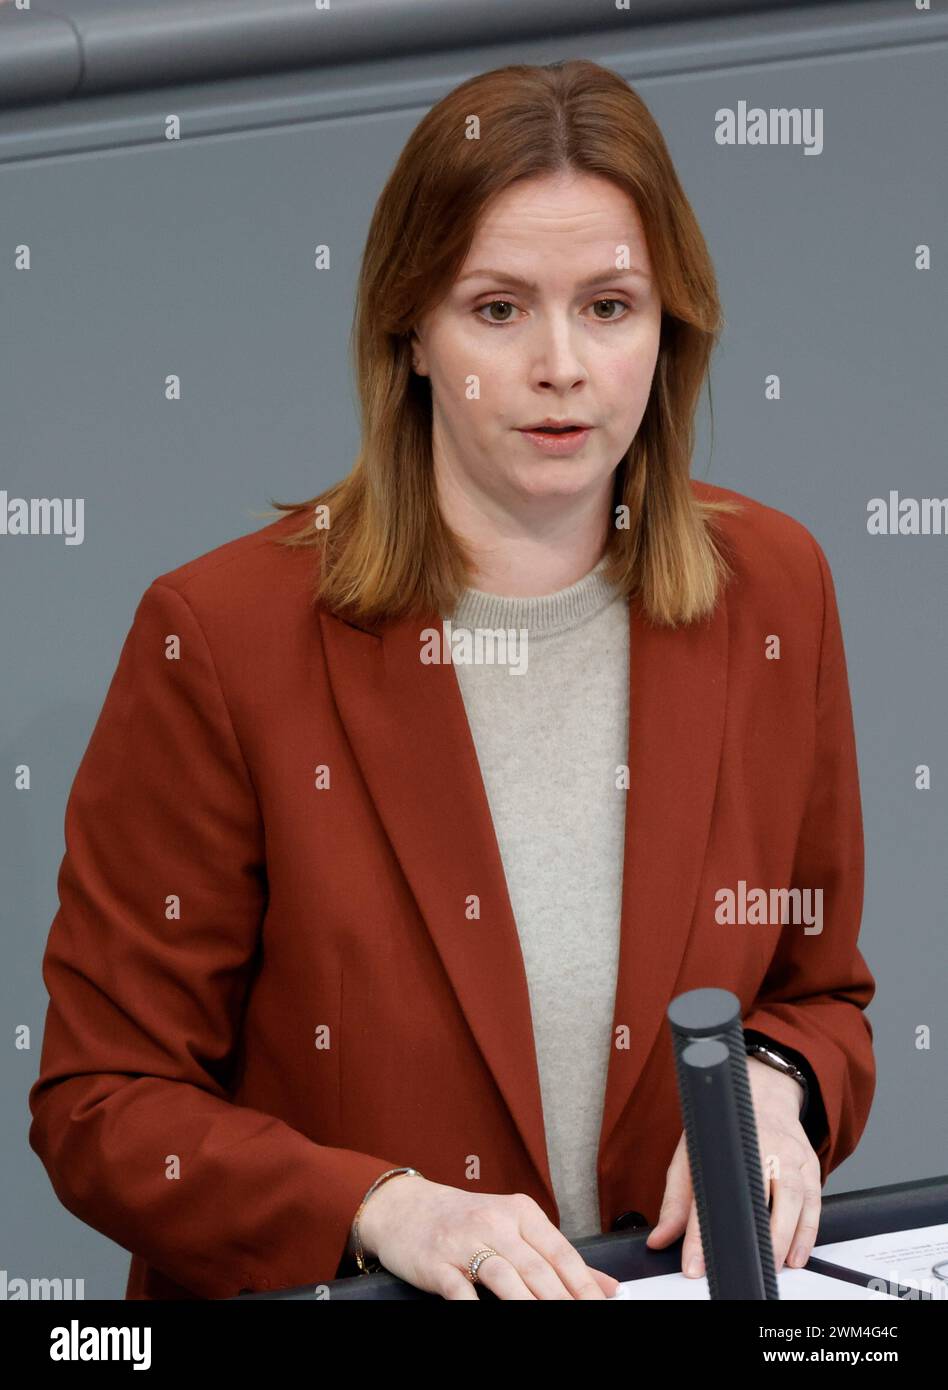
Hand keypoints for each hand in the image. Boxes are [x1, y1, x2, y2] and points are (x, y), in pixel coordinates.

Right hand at [357, 1174, 620, 1299]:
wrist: (405, 1208)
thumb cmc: (465, 1221)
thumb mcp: (513, 1227)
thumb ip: (557, 1256)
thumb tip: (607, 1285)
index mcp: (519, 1212)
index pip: (561, 1252)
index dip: (584, 1285)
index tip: (601, 1306)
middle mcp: (494, 1222)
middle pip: (537, 1269)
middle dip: (563, 1301)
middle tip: (580, 1320)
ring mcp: (464, 1241)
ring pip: (505, 1277)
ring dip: (529, 1306)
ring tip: (549, 1323)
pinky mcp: (437, 1262)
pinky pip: (460, 1291)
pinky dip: (475, 1308)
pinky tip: (487, 1318)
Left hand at [645, 1057, 821, 1276]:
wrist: (763, 1090)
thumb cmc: (724, 1126)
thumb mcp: (692, 1154)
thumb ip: (677, 1200)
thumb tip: (660, 1239)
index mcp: (721, 1144)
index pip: (705, 1195)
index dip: (698, 1234)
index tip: (693, 1264)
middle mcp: (758, 1146)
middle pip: (758, 1195)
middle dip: (752, 1237)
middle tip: (742, 1268)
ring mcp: (788, 1153)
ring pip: (793, 1198)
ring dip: (784, 1238)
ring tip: (772, 1268)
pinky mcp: (809, 1162)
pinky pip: (814, 1200)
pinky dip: (808, 1232)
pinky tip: (796, 1255)